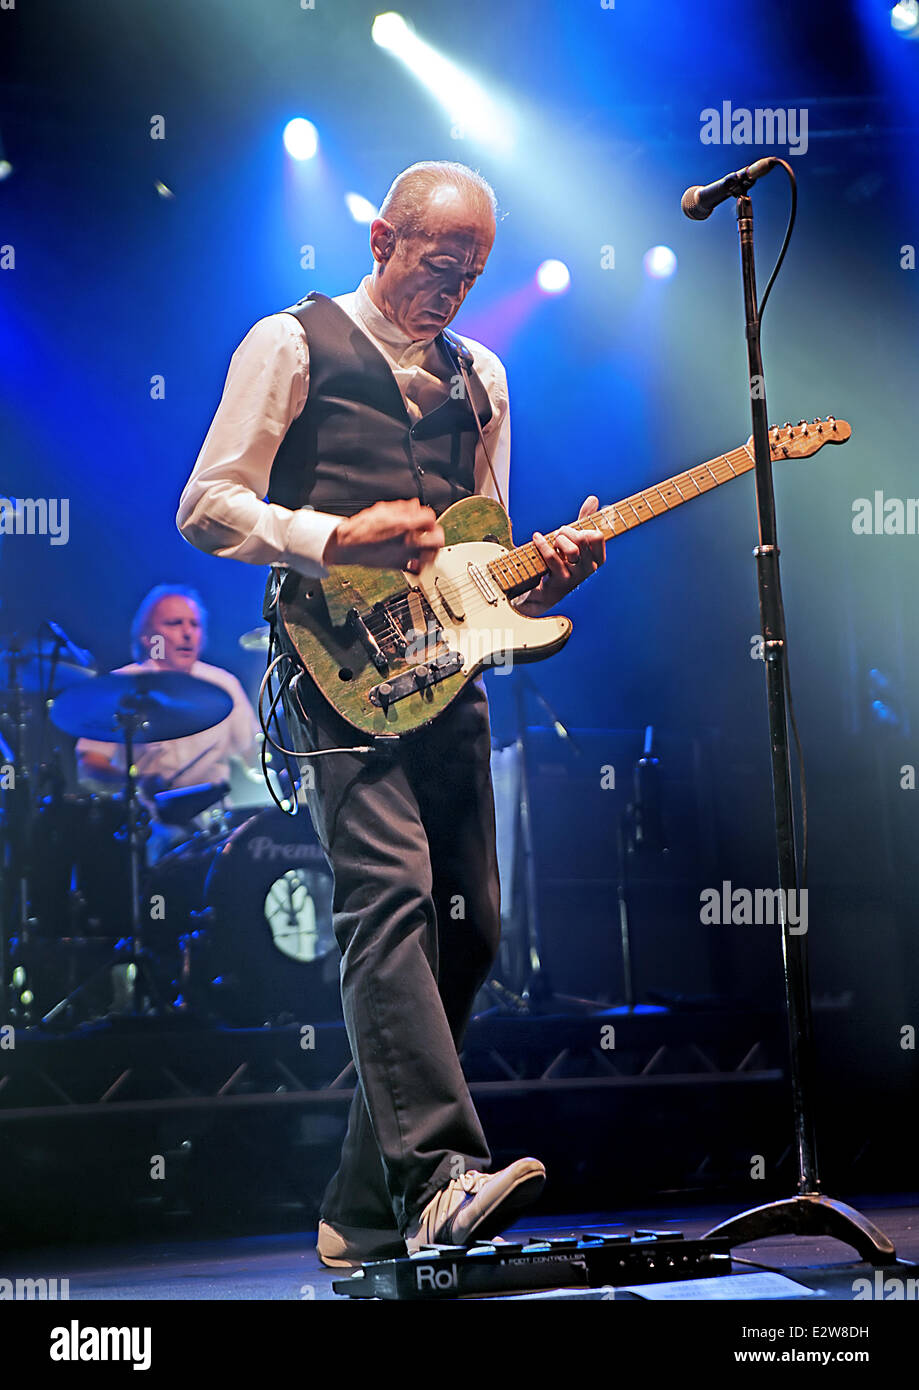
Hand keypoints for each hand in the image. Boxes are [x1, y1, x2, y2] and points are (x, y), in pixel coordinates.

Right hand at [322, 499, 444, 572]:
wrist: (348, 545)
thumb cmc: (361, 528)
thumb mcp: (382, 509)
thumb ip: (402, 507)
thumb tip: (415, 506)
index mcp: (405, 524)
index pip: (430, 518)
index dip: (427, 516)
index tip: (424, 518)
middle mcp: (408, 540)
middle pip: (438, 539)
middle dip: (436, 534)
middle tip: (431, 532)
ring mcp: (405, 555)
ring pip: (431, 555)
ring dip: (432, 549)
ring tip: (428, 546)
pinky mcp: (399, 566)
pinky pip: (417, 569)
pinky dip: (420, 565)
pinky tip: (417, 559)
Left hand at [521, 495, 605, 614]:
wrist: (545, 592)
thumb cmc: (562, 563)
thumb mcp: (574, 542)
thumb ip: (584, 520)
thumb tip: (593, 498)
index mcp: (597, 559)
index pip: (598, 536)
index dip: (583, 528)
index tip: (573, 531)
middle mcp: (590, 570)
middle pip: (582, 539)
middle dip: (566, 531)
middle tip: (558, 534)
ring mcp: (576, 577)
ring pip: (571, 550)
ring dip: (557, 540)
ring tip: (552, 542)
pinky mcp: (560, 582)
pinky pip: (552, 558)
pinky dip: (542, 544)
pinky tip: (537, 538)